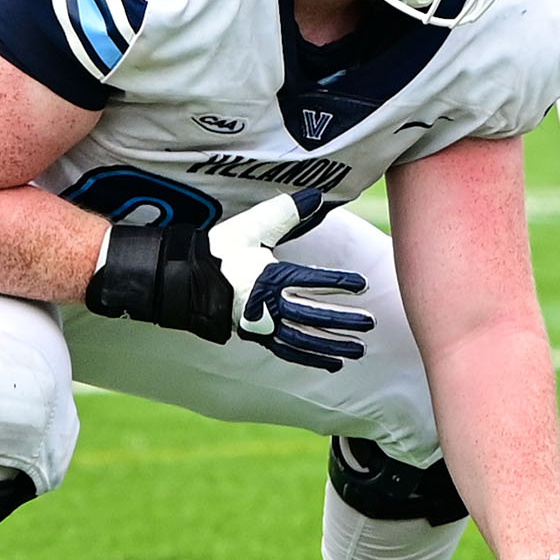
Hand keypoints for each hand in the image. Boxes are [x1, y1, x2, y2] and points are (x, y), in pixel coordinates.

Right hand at [207, 190, 373, 371]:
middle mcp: (267, 305)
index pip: (308, 281)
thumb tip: (316, 195)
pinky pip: (289, 352)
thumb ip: (285, 212)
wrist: (189, 279)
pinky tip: (334, 363)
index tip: (362, 285)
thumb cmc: (223, 250)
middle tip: (369, 323)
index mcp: (267, 277)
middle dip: (342, 320)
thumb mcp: (253, 226)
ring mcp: (263, 325)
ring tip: (359, 349)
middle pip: (311, 316)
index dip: (337, 282)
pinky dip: (312, 359)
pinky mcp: (259, 336)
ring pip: (304, 339)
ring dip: (332, 345)